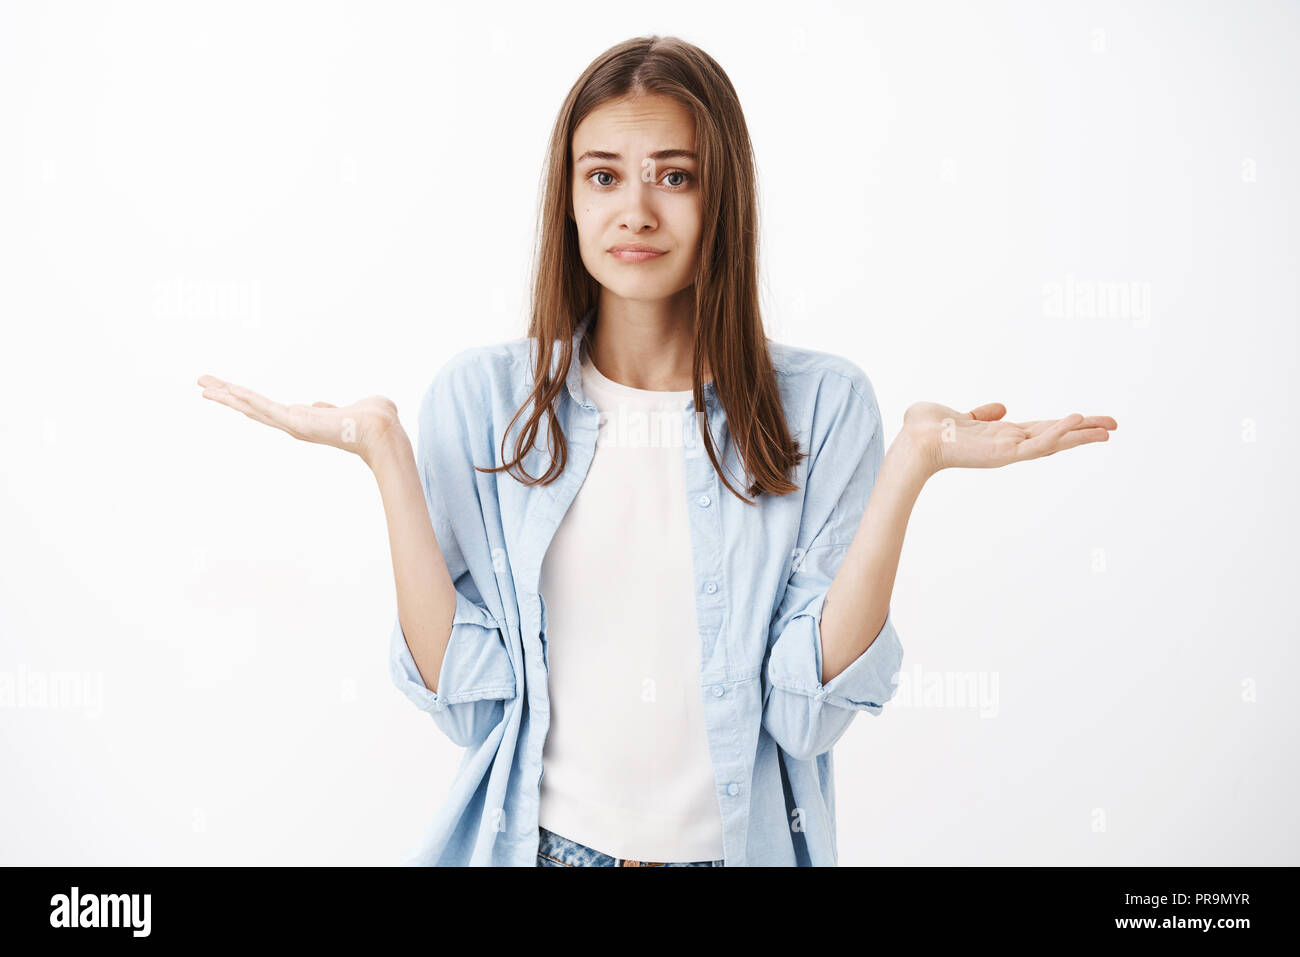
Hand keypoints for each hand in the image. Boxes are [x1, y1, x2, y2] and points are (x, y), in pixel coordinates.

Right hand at [196, 374, 405, 468]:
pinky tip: (226, 390)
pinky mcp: (296, 422)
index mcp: (306, 421)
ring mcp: (294, 425)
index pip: (269, 409)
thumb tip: (320, 406)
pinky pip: (264, 407)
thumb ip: (332, 408)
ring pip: (252, 407)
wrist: (384, 432)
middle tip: (201, 386)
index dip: (248, 401)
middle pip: (253, 408)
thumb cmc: (377, 420)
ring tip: (202, 385)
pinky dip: (245, 398)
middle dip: (227, 397)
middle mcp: (295, 425)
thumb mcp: (350, 409)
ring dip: (227, 396)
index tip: (230, 392)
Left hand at [902, 401, 1116, 472]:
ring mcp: (1008, 451)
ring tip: (1108, 428)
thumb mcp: (960, 415)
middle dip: (1085, 433)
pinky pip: (1037, 443)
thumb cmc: (928, 428)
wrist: (913, 440)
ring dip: (1081, 435)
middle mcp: (1008, 445)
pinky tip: (1078, 420)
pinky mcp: (1004, 453)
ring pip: (1054, 442)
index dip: (1066, 425)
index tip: (1090, 420)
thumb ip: (982, 413)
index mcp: (1001, 435)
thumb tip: (1001, 407)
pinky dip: (1058, 433)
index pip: (1041, 429)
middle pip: (1056, 437)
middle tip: (1114, 427)